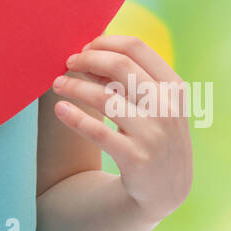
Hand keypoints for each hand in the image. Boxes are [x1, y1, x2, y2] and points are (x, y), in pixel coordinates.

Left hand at [51, 34, 192, 222]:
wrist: (167, 189)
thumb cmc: (154, 134)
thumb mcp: (153, 104)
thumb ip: (127, 80)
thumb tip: (89, 54)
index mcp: (173, 87)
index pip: (136, 47)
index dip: (105, 42)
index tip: (85, 47)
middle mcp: (167, 107)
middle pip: (119, 65)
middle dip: (87, 59)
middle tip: (67, 61)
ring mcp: (153, 134)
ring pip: (104, 97)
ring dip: (74, 86)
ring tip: (57, 84)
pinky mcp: (135, 158)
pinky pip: (97, 132)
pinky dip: (74, 118)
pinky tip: (60, 110)